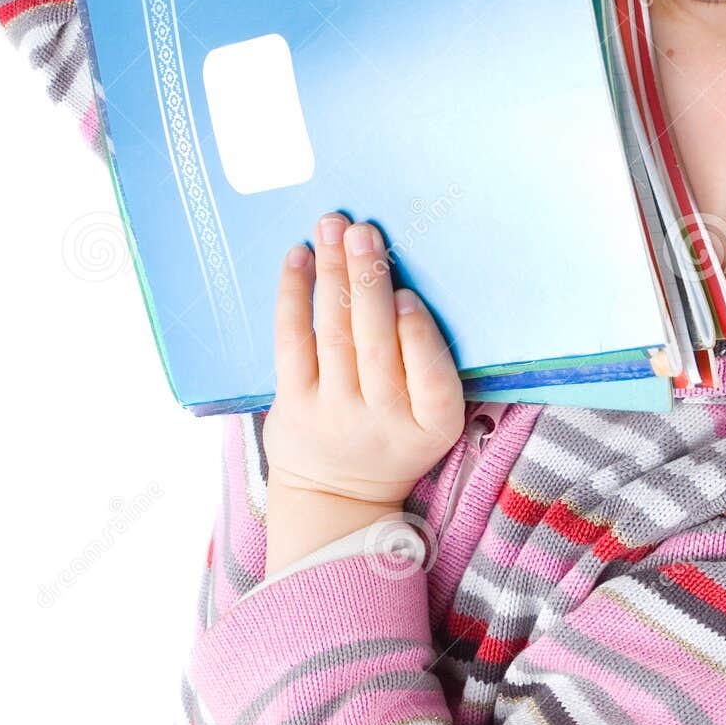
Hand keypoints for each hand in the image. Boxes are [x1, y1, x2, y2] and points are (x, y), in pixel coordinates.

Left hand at [263, 213, 466, 512]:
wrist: (337, 496)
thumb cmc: (392, 439)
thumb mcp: (431, 420)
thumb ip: (430, 365)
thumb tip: (405, 285)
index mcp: (433, 425)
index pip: (432, 380)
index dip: (417, 337)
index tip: (405, 298)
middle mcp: (383, 422)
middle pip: (376, 345)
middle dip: (368, 283)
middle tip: (364, 232)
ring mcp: (334, 414)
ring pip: (334, 335)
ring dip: (334, 275)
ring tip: (334, 227)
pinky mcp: (294, 405)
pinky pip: (292, 342)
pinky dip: (295, 296)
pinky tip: (300, 258)